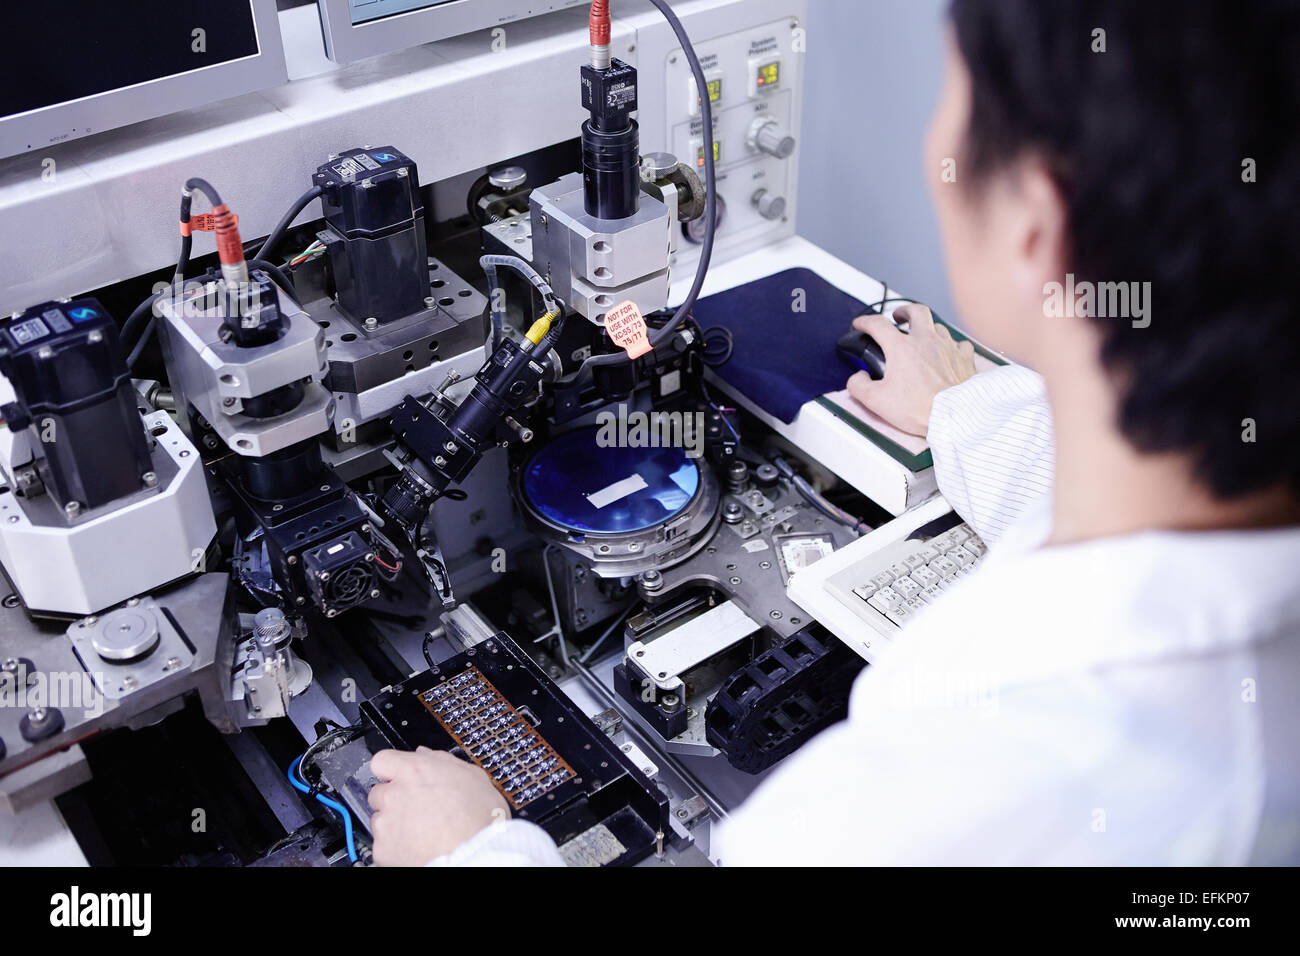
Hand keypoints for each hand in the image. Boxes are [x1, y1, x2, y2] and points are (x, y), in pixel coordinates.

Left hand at [368, 746, 510, 865]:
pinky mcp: (382, 849)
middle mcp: (395, 794)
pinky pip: (383, 845)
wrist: (475, 854)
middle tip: (416, 809)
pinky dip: (396, 847)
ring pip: (380, 820)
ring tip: (421, 832)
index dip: (391, 771)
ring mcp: (386, 823)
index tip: (398, 778)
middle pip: (379, 792)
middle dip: (393, 800)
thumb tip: (427, 755)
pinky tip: (418, 846)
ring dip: (394, 824)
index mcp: (414, 771)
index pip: (382, 761)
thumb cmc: (479, 818)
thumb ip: (442, 761)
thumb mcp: (472, 776)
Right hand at [846, 304, 976, 436]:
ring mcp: (947, 347)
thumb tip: (858, 378)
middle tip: (898, 317)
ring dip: (928, 329)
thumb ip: (858, 386)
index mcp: (901, 348)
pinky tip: (949, 353)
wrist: (953, 417)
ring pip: (938, 326)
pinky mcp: (964, 359)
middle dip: (904, 310)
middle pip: (916, 311)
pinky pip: (960, 344)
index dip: (865, 322)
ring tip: (922, 338)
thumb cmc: (918, 408)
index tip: (860, 325)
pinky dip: (952, 346)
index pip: (878, 324)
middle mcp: (926, 341)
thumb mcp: (876, 401)